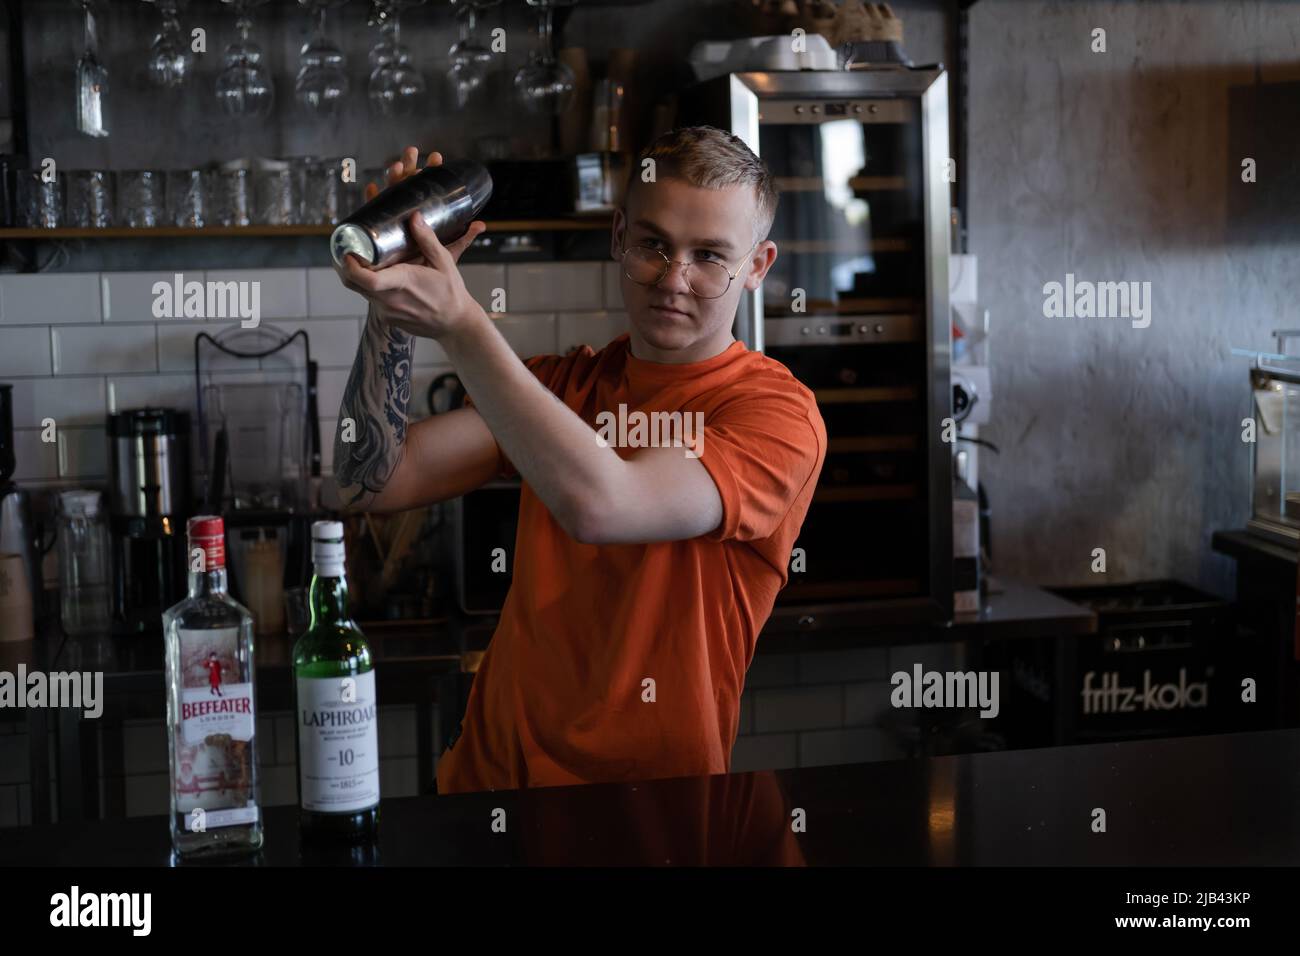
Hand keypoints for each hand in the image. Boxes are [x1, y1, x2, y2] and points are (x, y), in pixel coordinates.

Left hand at [336, 146, 487, 339]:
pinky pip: (371, 300)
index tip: (346, 252)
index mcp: (404, 283)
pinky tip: (380, 277)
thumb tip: (414, 217)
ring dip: (357, 275)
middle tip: (347, 249)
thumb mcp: (444, 262)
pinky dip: (370, 287)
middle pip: (354, 283)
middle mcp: (391, 300)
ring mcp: (387, 312)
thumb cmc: (451, 294)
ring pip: (360, 291)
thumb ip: (427, 240)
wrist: (455, 324)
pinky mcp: (387, 319)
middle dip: (345, 265)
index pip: (367, 279)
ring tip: (361, 259)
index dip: (350, 266)